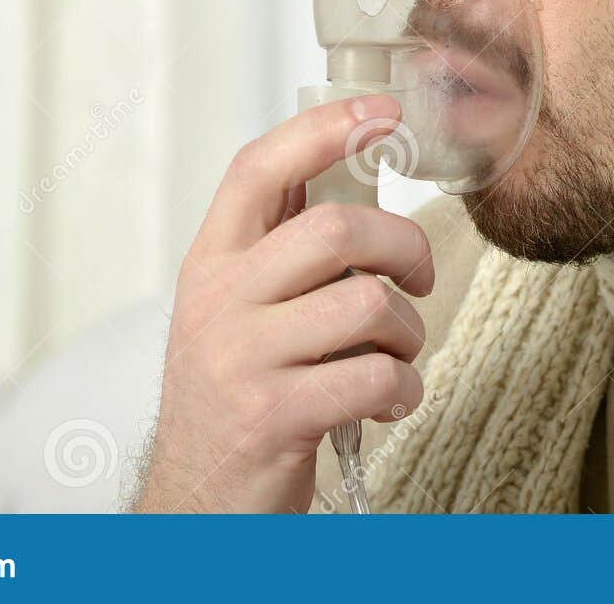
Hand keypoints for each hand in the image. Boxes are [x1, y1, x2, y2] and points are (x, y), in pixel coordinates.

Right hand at [132, 94, 432, 512]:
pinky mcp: (273, 417)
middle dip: (404, 246)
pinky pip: (375, 376)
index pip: (260, 167)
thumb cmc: (237, 395)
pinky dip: (404, 388)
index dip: (325, 128)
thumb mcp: (243, 310)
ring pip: (368, 303)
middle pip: (335, 228)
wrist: (196, 501)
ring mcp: (241, 359)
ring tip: (394, 355)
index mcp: (213, 261)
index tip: (382, 112)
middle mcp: (219, 300)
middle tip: (417, 278)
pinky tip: (388, 401)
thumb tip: (364, 177)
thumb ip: (289, 250)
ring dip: (408, 331)